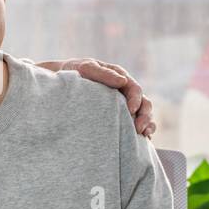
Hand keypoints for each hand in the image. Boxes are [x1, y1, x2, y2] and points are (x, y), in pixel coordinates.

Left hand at [36, 58, 155, 135]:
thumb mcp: (86, 68)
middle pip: (144, 103)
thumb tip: (123, 81)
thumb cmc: (75, 72)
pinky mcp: (120, 116)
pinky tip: (141, 140)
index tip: (130, 111)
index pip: (135, 89)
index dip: (136, 100)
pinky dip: (142, 131)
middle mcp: (126, 92)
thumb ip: (103, 73)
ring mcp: (124, 105)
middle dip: (145, 116)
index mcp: (121, 78)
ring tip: (144, 135)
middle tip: (138, 129)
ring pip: (143, 114)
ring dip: (147, 124)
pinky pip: (135, 124)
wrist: (61, 82)